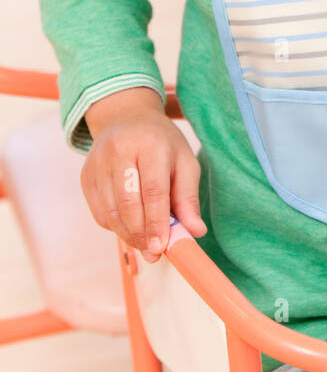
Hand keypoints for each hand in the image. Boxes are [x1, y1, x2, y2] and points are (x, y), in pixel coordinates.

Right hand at [80, 87, 206, 262]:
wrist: (125, 118)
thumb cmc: (161, 143)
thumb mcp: (184, 162)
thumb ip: (188, 198)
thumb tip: (195, 232)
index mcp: (150, 145)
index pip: (153, 190)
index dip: (157, 222)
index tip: (162, 247)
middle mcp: (119, 151)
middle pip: (128, 203)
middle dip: (141, 234)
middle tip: (155, 253)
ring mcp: (98, 163)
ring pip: (110, 212)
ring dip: (128, 235)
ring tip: (145, 244)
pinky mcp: (86, 176)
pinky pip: (100, 212)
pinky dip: (115, 227)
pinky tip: (130, 227)